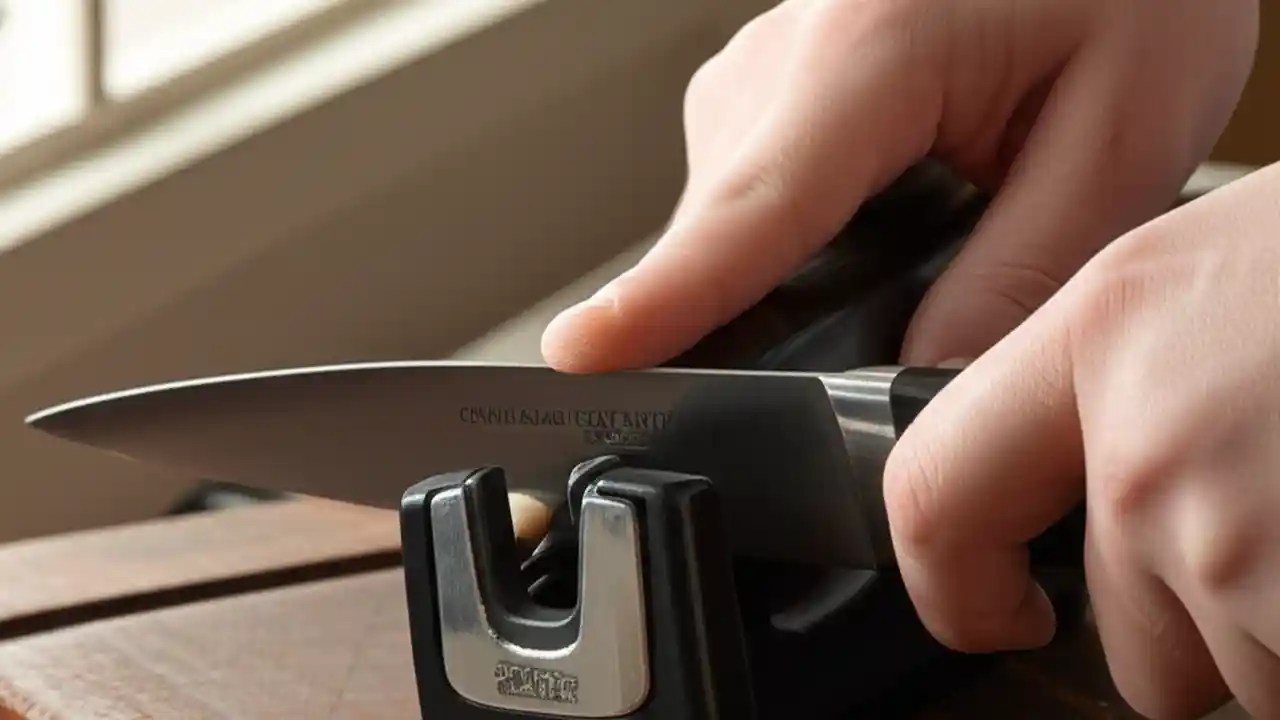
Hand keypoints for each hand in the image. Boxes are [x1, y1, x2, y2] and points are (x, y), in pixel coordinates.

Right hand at [539, 0, 1256, 371]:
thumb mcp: (1122, 130)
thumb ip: (1020, 271)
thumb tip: (924, 381)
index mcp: (869, 52)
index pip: (748, 210)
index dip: (661, 298)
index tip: (578, 357)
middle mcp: (782, 57)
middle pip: (724, 237)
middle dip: (765, 330)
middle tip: (904, 326)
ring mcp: (762, 72)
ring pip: (730, 222)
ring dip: (790, 281)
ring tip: (920, 253)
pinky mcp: (768, 91)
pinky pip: (748, 198)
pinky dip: (793, 245)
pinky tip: (888, 231)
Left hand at [883, 162, 1279, 718]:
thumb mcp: (1228, 271)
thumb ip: (1131, 368)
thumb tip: (1085, 459)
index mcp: (1109, 330)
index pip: (936, 487)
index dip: (951, 583)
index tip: (979, 612)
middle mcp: (1145, 440)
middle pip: (1117, 626)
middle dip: (1183, 623)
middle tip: (1267, 544)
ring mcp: (1224, 539)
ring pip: (1213, 669)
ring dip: (1266, 633)